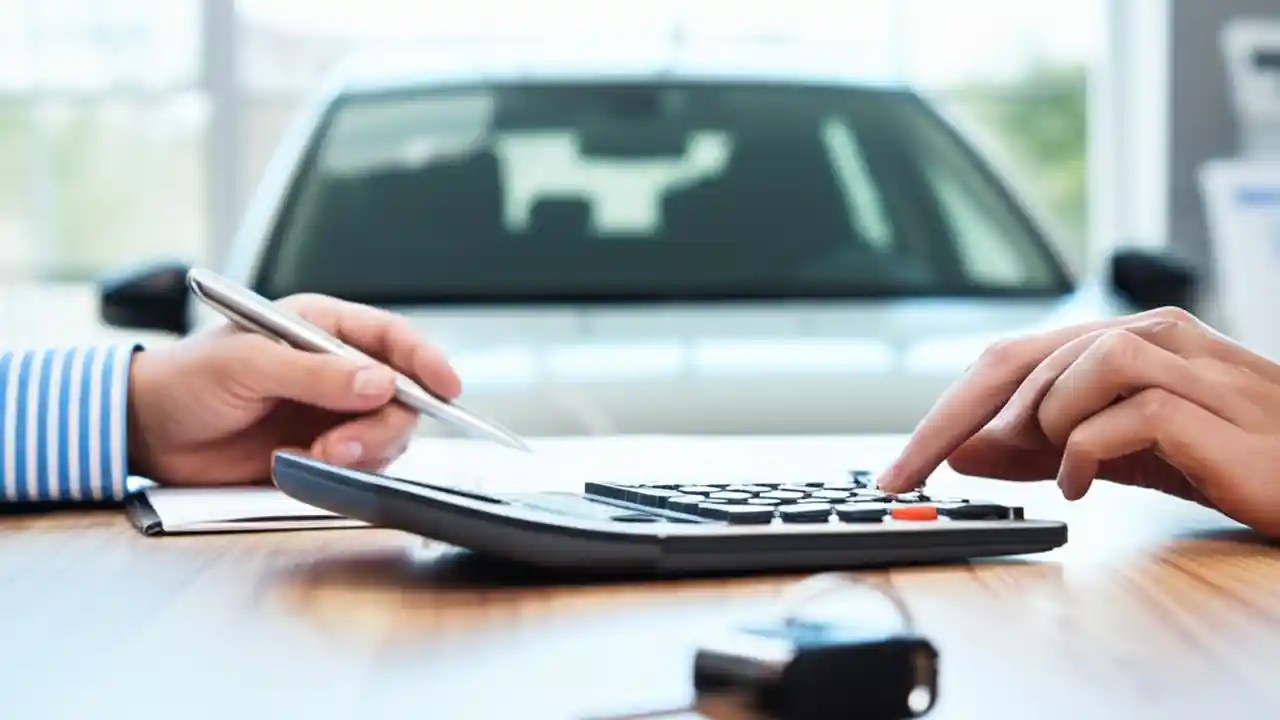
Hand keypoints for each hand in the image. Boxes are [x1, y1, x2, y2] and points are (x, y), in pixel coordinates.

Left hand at [127, 294, 460, 485]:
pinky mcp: (321, 452)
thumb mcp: (248, 364)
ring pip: (385, 434)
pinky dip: (344, 471)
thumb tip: (379, 382)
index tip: (446, 386)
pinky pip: (360, 464)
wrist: (148, 432)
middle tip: (340, 445)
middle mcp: (337, 370)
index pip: (391, 338)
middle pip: (399, 395)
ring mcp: (331, 413)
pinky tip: (305, 466)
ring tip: (314, 456)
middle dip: (381, 423)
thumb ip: (316, 373)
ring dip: (361, 450)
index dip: (425, 359)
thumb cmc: (188, 380)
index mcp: (322, 329)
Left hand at [878, 307, 1279, 536]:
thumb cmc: (1228, 457)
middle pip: (1023, 357)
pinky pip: (1128, 414)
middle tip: (922, 474)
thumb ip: (1043, 447)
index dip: (945, 410)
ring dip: (1043, 425)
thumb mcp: (1117, 451)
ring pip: (1078, 367)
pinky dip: (1088, 451)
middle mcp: (1153, 336)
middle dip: (958, 421)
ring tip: (1055, 469)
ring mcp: (1190, 367)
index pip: (1010, 358)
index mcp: (1123, 338)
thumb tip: (961, 450)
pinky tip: (1086, 484)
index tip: (898, 466)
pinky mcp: (1217, 410)